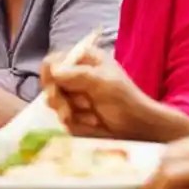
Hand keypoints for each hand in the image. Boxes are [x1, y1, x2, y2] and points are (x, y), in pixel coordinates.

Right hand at [41, 45, 163, 139]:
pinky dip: (78, 125)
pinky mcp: (75, 114)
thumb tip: (53, 71)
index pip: (51, 63)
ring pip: (55, 105)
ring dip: (73, 114)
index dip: (49, 77)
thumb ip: (77, 75)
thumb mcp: (103, 83)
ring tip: (94, 117)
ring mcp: (74, 96)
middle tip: (73, 110)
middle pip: (49, 86)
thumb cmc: (125, 100)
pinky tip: (94, 124)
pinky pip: (64, 121)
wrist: (139, 128)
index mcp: (83, 60)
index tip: (54, 90)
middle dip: (62, 101)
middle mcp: (75, 76)